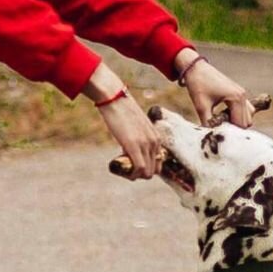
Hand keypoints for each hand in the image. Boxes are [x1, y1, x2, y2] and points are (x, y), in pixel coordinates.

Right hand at [84, 62, 161, 178]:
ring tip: (125, 170)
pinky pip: (139, 168)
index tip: (134, 166)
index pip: (158, 163)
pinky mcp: (134, 145)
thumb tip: (130, 151)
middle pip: (154, 170)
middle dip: (141, 174)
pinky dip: (133, 174)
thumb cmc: (121, 110)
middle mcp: (155, 142)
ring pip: (147, 172)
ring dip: (136, 175)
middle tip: (128, 170)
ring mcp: (146, 144)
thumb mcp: (136, 127)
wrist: (114, 96)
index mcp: (157, 138)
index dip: (147, 168)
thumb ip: (138, 139)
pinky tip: (124, 170)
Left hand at [175, 48, 253, 127]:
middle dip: (234, 127)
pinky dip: (238, 115)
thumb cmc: (197, 84)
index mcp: (236, 98)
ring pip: (248, 118)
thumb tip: (211, 138)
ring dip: (236, 122)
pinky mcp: (240, 94)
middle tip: (218, 124)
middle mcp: (243, 96)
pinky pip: (246, 111)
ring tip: (221, 118)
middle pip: (246, 123)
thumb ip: (208, 124)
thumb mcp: (201, 106)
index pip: (241, 125)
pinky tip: (224, 113)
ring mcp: (243, 94)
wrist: (195, 66)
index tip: (217, 129)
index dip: (230, 131)